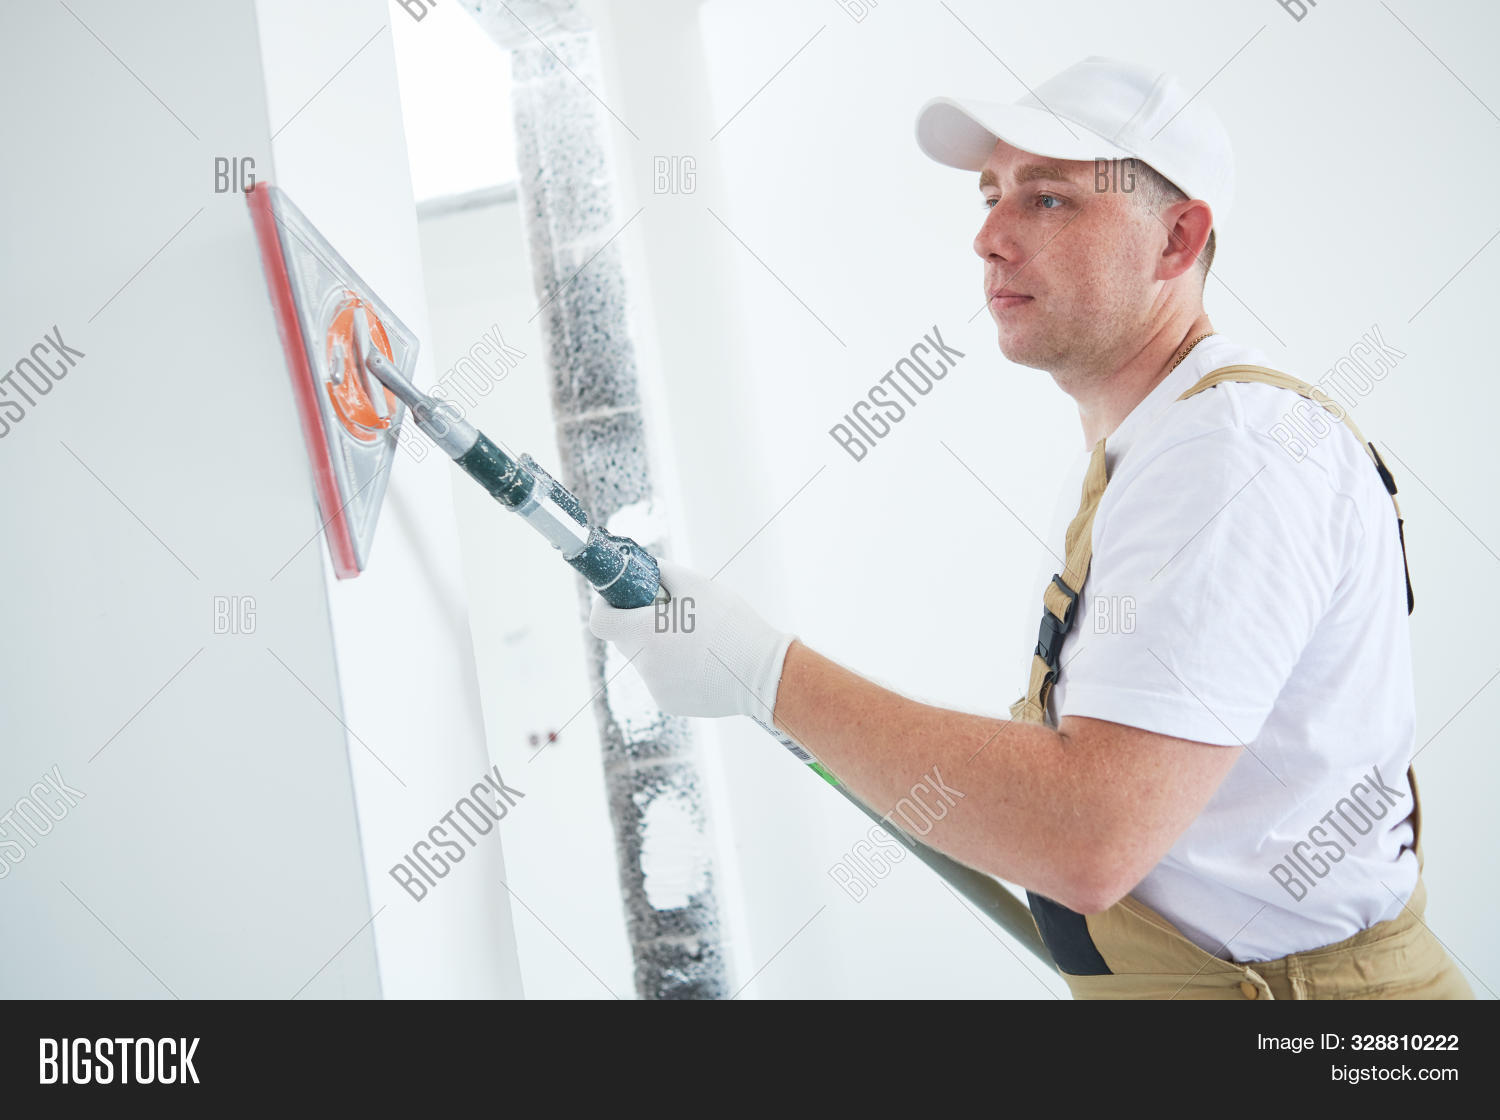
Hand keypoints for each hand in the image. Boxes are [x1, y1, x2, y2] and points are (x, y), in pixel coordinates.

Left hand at [588, 560, 794, 720]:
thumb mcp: (697, 585)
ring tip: (695, 642)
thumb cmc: (732, 624)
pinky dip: (672, 670)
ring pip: (643, 660)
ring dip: (658, 648)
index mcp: (645, 633)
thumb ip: (661, 573)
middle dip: (638, 624)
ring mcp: (655, 688)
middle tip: (668, 615)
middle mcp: (644, 665)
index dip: (607, 606)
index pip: (601, 621)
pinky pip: (660, 680)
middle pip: (623, 639)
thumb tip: (641, 567)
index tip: (622, 599)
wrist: (764, 674)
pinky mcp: (669, 704)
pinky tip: (701, 664)